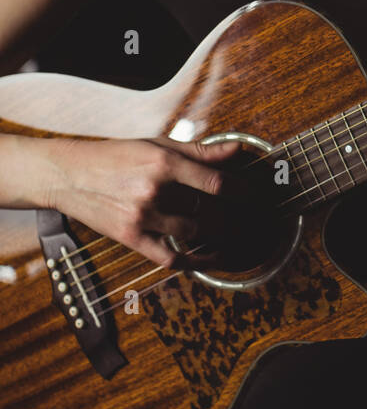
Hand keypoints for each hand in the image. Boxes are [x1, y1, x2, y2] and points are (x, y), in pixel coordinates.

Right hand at [46, 135, 247, 268]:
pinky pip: (170, 259)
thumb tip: (236, 148)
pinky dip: (195, 263)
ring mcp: (142, 217)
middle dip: (235, 216)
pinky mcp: (131, 238)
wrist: (68, 175)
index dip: (242, 191)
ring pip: (195, 234)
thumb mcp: (157, 145)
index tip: (255, 195)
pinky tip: (211, 259)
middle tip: (251, 219)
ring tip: (234, 234)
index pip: (216, 182)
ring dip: (219, 237)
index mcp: (163, 164)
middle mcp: (154, 191)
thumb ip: (199, 150)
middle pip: (209, 210)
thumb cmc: (115, 157)